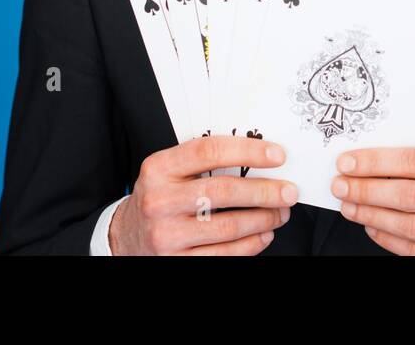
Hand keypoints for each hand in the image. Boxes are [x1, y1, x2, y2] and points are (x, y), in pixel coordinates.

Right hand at [109, 135, 297, 254]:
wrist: (125, 237)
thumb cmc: (158, 197)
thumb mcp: (169, 171)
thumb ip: (203, 162)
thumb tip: (259, 157)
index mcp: (159, 168)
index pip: (209, 152)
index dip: (248, 151)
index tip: (277, 155)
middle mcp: (159, 201)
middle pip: (223, 191)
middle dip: (265, 191)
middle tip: (289, 190)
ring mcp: (166, 235)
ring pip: (228, 226)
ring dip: (263, 219)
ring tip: (280, 213)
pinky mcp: (175, 262)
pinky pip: (223, 255)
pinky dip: (250, 244)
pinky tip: (263, 234)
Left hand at [331, 147, 414, 254]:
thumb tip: (367, 163)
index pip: (414, 162)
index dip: (376, 163)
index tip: (347, 162)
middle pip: (408, 195)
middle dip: (366, 190)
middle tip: (341, 185)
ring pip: (408, 225)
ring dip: (371, 215)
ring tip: (349, 205)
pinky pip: (414, 249)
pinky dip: (386, 237)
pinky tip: (370, 225)